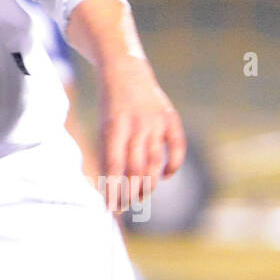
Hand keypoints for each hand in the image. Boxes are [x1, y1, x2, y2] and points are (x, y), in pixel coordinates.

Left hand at [97, 56, 185, 212]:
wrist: (125, 71)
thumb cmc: (110, 106)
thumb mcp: (102, 127)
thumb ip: (107, 154)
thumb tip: (109, 188)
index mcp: (113, 127)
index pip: (113, 166)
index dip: (113, 190)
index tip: (111, 209)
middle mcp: (135, 125)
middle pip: (136, 168)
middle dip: (131, 193)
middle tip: (127, 206)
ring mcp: (155, 121)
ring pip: (155, 161)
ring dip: (149, 184)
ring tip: (141, 196)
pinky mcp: (170, 117)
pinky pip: (177, 145)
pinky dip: (173, 164)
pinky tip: (164, 177)